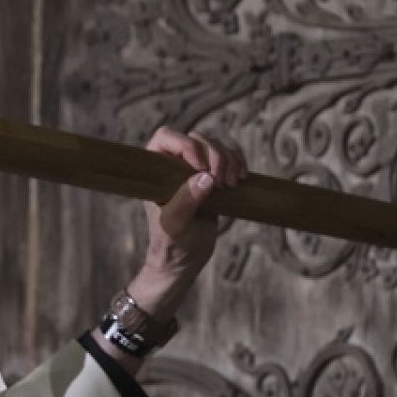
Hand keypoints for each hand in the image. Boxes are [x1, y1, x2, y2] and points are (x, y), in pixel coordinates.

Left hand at [124, 126, 246, 325]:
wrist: (185, 259)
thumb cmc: (171, 243)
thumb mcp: (175, 224)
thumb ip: (187, 200)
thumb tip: (206, 178)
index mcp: (156, 169)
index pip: (167, 137)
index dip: (186, 145)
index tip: (200, 167)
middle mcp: (173, 164)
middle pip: (198, 138)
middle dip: (215, 155)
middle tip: (221, 183)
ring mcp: (195, 169)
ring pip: (216, 145)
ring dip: (230, 159)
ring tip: (231, 184)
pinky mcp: (213, 177)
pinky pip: (229, 156)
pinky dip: (238, 162)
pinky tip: (241, 179)